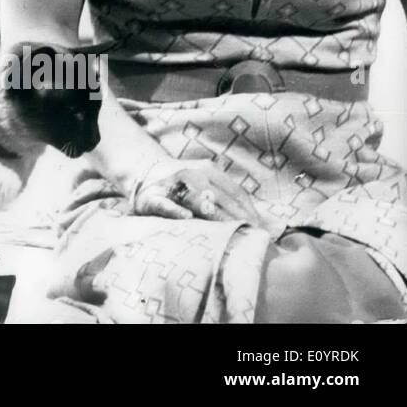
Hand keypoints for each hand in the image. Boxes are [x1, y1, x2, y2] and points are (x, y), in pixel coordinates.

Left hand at [128, 158, 263, 225]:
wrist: (146, 170)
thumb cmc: (149, 194)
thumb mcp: (150, 203)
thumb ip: (165, 209)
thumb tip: (187, 217)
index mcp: (182, 181)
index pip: (207, 204)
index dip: (223, 220)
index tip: (235, 236)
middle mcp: (197, 171)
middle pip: (224, 198)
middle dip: (241, 218)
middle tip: (256, 238)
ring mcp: (207, 168)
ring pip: (234, 191)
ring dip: (248, 210)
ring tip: (260, 230)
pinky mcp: (213, 168)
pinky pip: (234, 186)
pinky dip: (246, 202)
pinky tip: (255, 216)